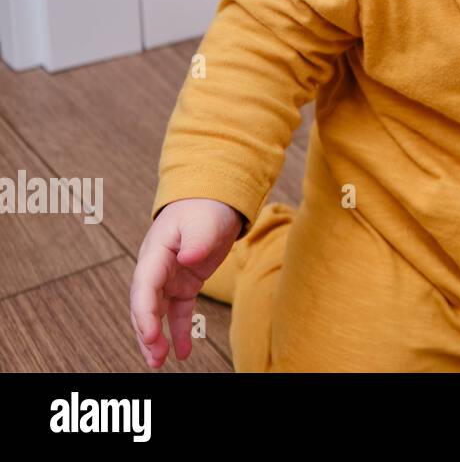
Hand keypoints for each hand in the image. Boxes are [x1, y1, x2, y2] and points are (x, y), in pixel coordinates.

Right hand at [129, 198, 242, 367]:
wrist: (215, 199)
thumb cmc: (206, 207)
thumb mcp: (204, 220)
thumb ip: (198, 239)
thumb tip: (190, 258)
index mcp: (156, 252)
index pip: (144, 286)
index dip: (145, 312)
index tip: (151, 333)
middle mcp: (157, 267)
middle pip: (145, 304)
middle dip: (146, 331)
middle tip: (154, 357)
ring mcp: (169, 277)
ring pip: (157, 312)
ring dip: (156, 336)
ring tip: (159, 361)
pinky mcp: (184, 284)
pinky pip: (179, 312)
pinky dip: (179, 331)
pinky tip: (183, 352)